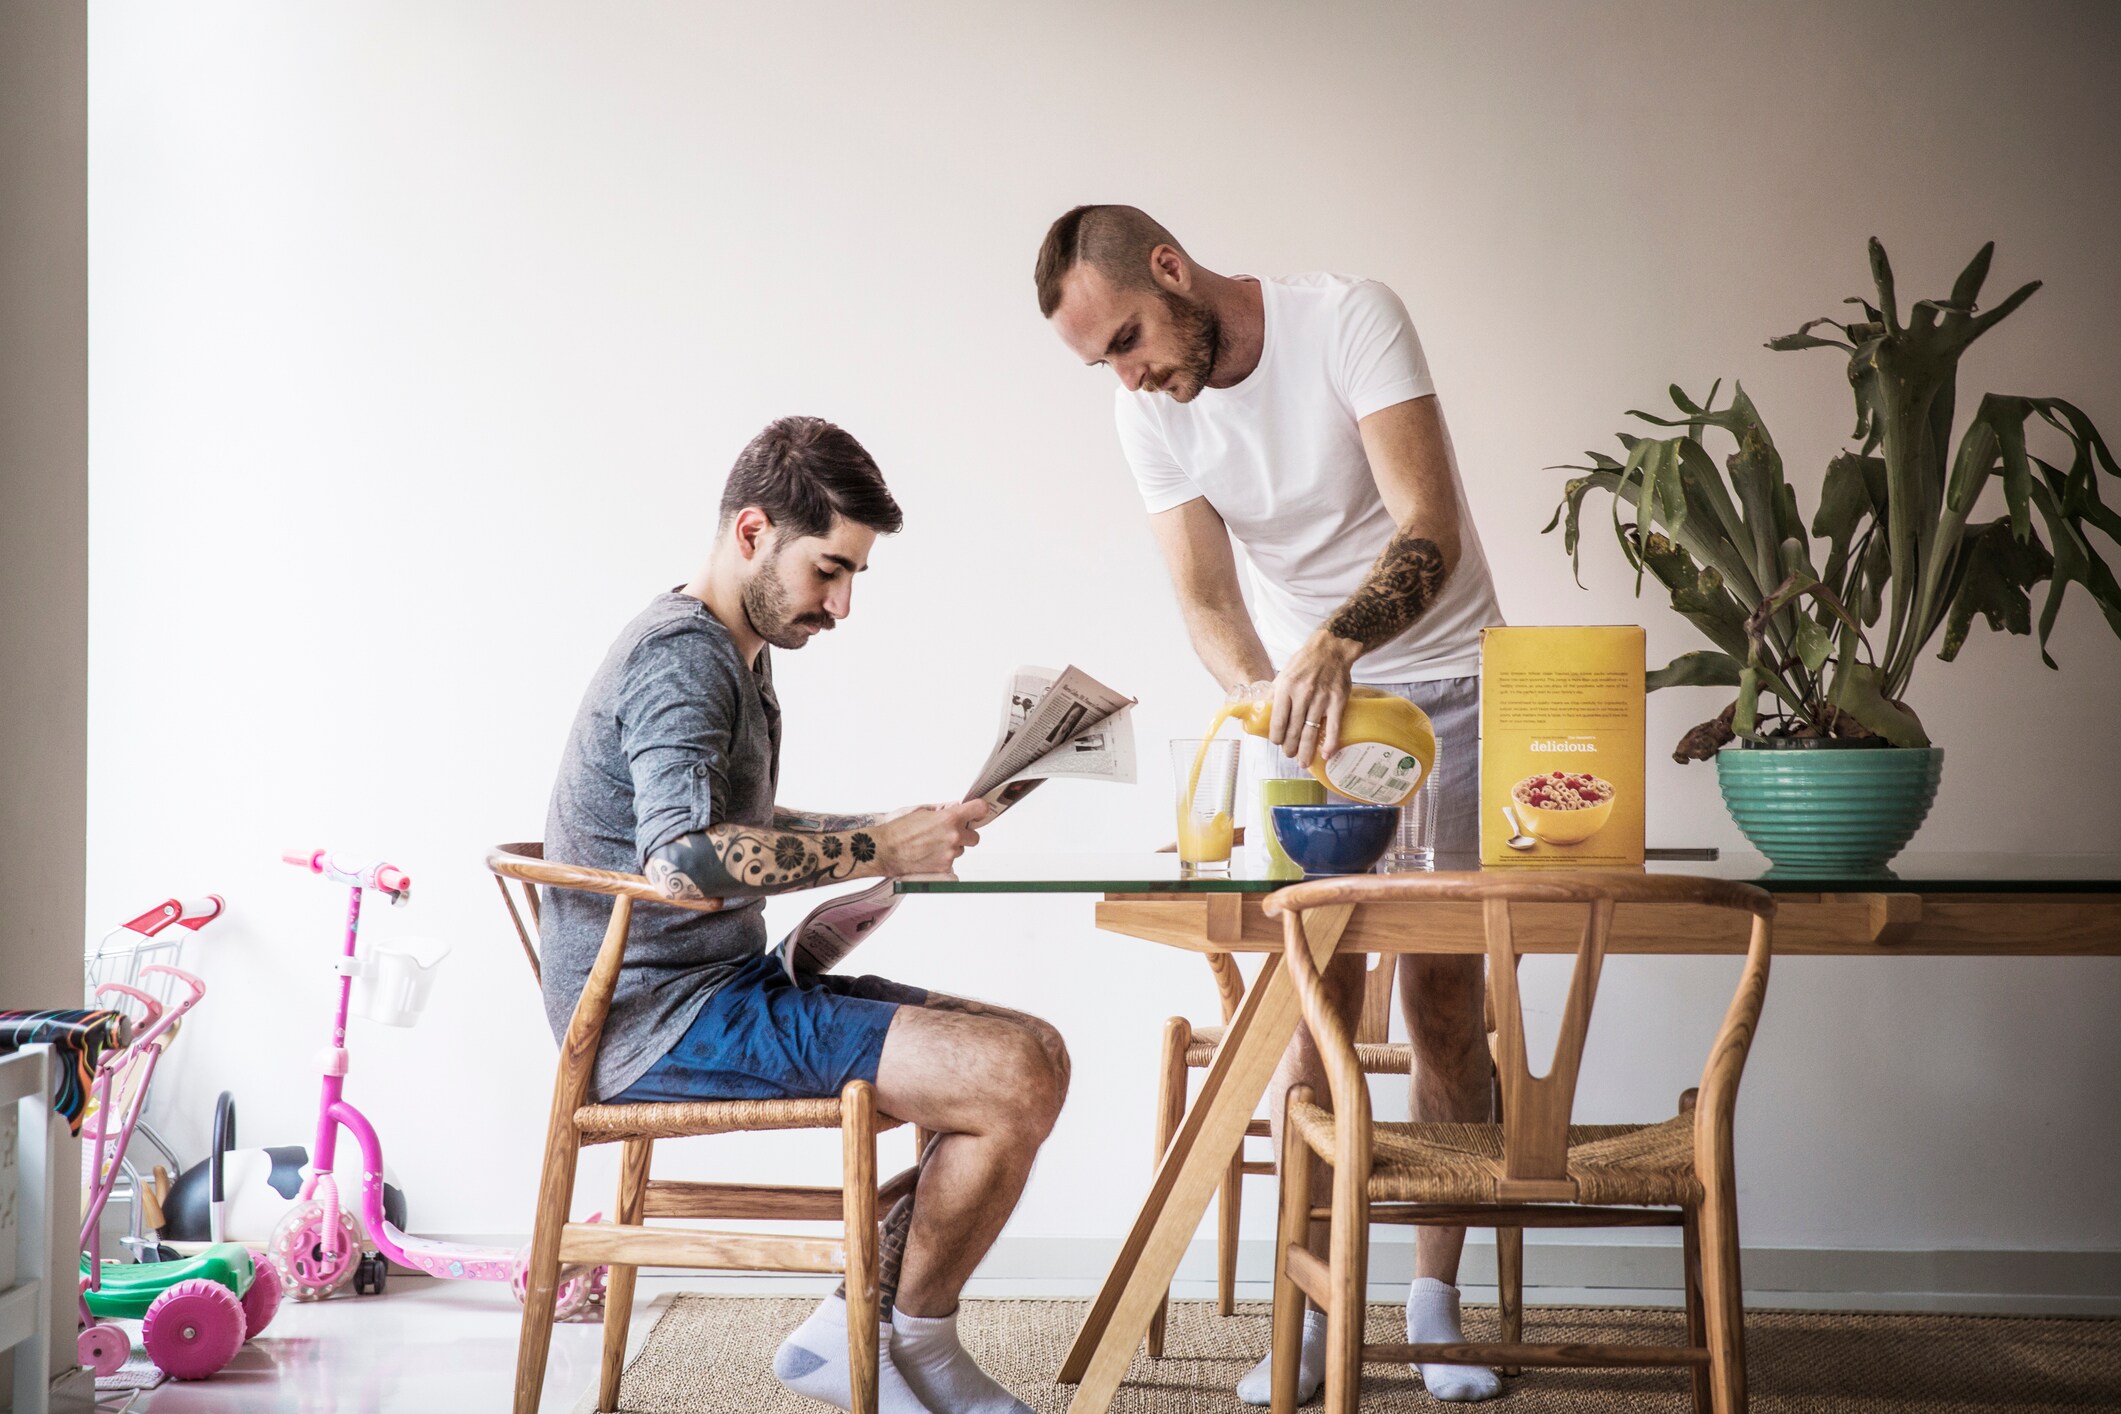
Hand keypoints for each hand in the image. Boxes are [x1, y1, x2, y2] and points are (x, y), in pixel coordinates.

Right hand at [875, 800, 989, 877]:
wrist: (884, 850)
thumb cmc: (898, 830)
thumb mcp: (921, 811)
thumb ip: (942, 809)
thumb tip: (955, 807)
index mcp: (949, 819)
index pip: (979, 809)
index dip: (980, 810)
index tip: (979, 812)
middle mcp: (953, 836)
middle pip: (974, 836)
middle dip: (965, 835)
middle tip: (950, 834)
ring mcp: (950, 854)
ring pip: (961, 850)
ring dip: (952, 848)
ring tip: (931, 845)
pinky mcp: (944, 868)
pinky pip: (951, 862)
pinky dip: (943, 859)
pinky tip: (928, 855)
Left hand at [1269, 632, 1360, 765]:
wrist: (1331, 648)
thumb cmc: (1305, 661)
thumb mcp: (1284, 673)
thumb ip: (1275, 692)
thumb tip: (1264, 709)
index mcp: (1286, 688)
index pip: (1278, 720)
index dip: (1276, 736)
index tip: (1276, 743)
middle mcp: (1302, 695)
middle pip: (1294, 729)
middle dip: (1290, 747)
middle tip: (1289, 756)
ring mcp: (1321, 699)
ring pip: (1311, 731)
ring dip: (1306, 750)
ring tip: (1303, 762)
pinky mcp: (1337, 701)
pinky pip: (1333, 726)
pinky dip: (1330, 742)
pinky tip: (1326, 754)